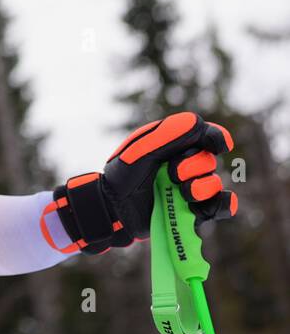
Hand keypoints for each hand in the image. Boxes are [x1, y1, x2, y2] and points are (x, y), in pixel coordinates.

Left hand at [46, 111, 236, 254]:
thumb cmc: (123, 174)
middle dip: (193, 166)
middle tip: (171, 173)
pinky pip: (222, 206)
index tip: (219, 145)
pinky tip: (206, 205)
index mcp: (174, 145)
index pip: (205, 135)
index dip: (216, 137)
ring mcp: (191, 188)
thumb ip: (167, 134)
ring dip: (200, 187)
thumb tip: (198, 122)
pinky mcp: (194, 211)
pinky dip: (221, 204)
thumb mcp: (141, 150)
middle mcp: (186, 165)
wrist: (113, 208)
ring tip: (182, 193)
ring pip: (214, 184)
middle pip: (208, 160)